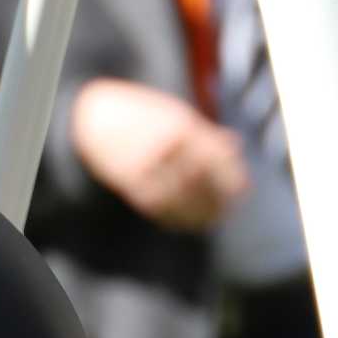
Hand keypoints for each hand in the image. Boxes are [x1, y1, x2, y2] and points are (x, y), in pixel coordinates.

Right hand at [69, 78, 246, 233]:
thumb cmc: (141, 113)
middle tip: (230, 207)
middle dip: (220, 199)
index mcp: (181, 127)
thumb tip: (236, 147)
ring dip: (202, 215)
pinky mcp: (131, 186)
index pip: (219, 162)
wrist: (95, 117)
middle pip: (204, 185)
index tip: (243, 187)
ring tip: (213, 219)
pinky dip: (178, 221)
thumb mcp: (176, 113)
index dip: (234, 178)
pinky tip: (188, 223)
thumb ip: (206, 133)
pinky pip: (160, 211)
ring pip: (183, 203)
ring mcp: (147, 169)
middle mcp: (166, 149)